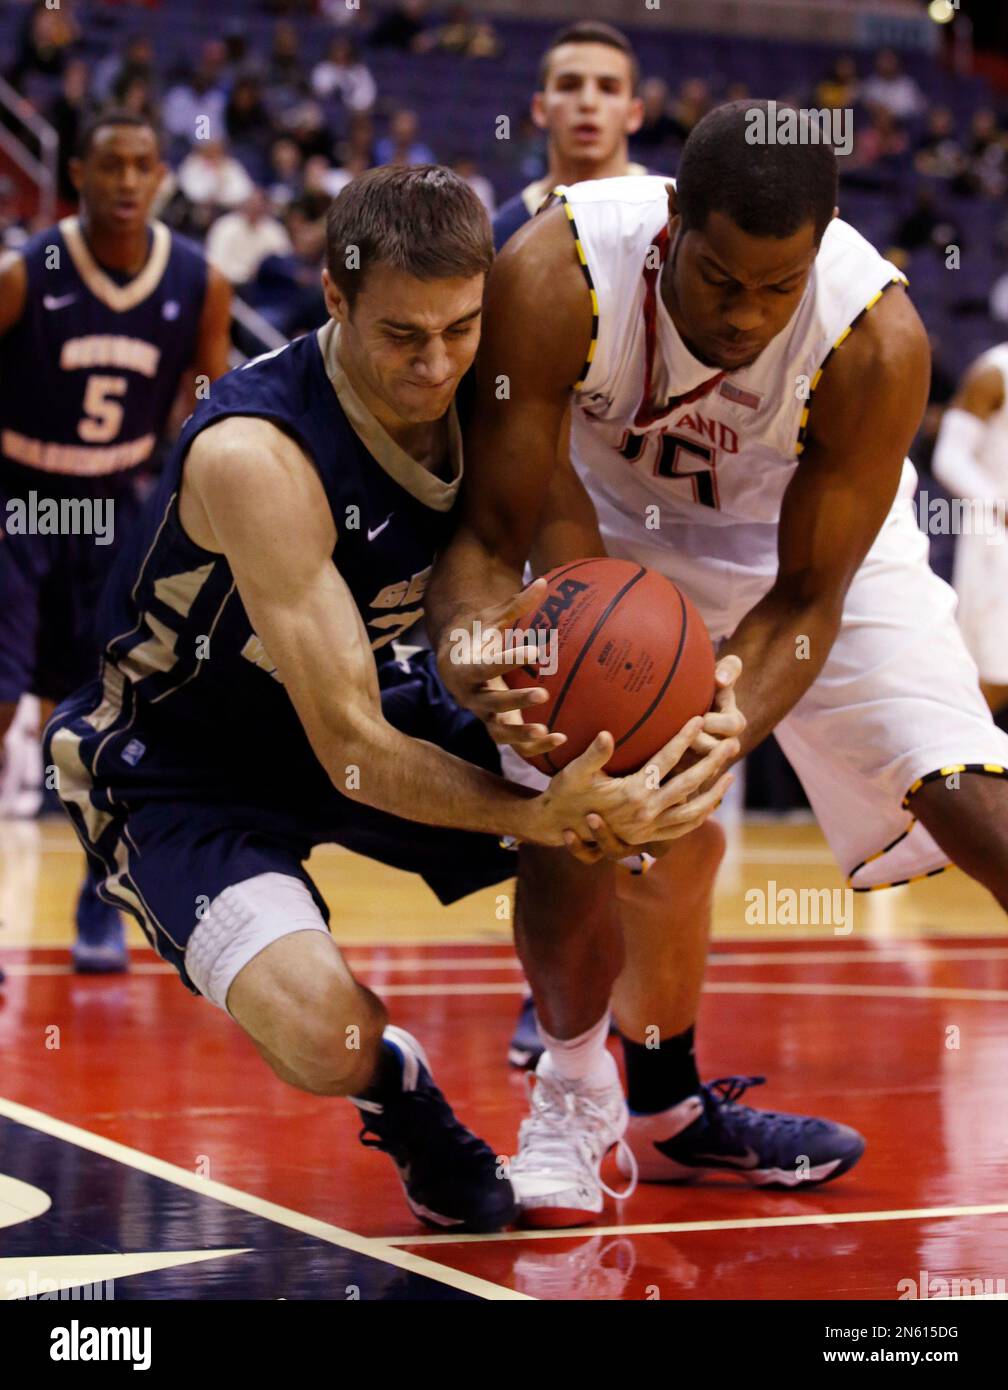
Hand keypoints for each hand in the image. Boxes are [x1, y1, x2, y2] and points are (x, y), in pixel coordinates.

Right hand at [437, 578, 566, 759]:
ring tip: (549, 732)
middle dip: (515, 701)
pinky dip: (532, 745)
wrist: (454, 662)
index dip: (508, 660)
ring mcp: (482, 714)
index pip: (486, 666)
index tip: (534, 651)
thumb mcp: (492, 619)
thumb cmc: (477, 635)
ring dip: (521, 734)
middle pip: (491, 703)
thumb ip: (516, 605)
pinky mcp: (495, 726)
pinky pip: (512, 742)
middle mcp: (471, 696)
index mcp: (465, 668)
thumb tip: (544, 582)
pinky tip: (561, 740)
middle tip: (543, 694)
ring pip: (498, 731)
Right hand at [555, 656, 745, 861]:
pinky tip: (710, 803)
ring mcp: (648, 828)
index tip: (699, 719)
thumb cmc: (565, 794)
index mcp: (631, 792)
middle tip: (732, 744)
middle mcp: (645, 812)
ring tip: (730, 776)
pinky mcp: (647, 838)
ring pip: (693, 813)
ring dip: (714, 794)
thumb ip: (593, 754)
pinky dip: (700, 816)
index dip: (684, 739)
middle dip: (712, 763)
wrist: (558, 826)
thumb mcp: (574, 772)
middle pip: (689, 785)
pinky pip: (682, 829)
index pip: (665, 761)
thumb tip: (608, 734)